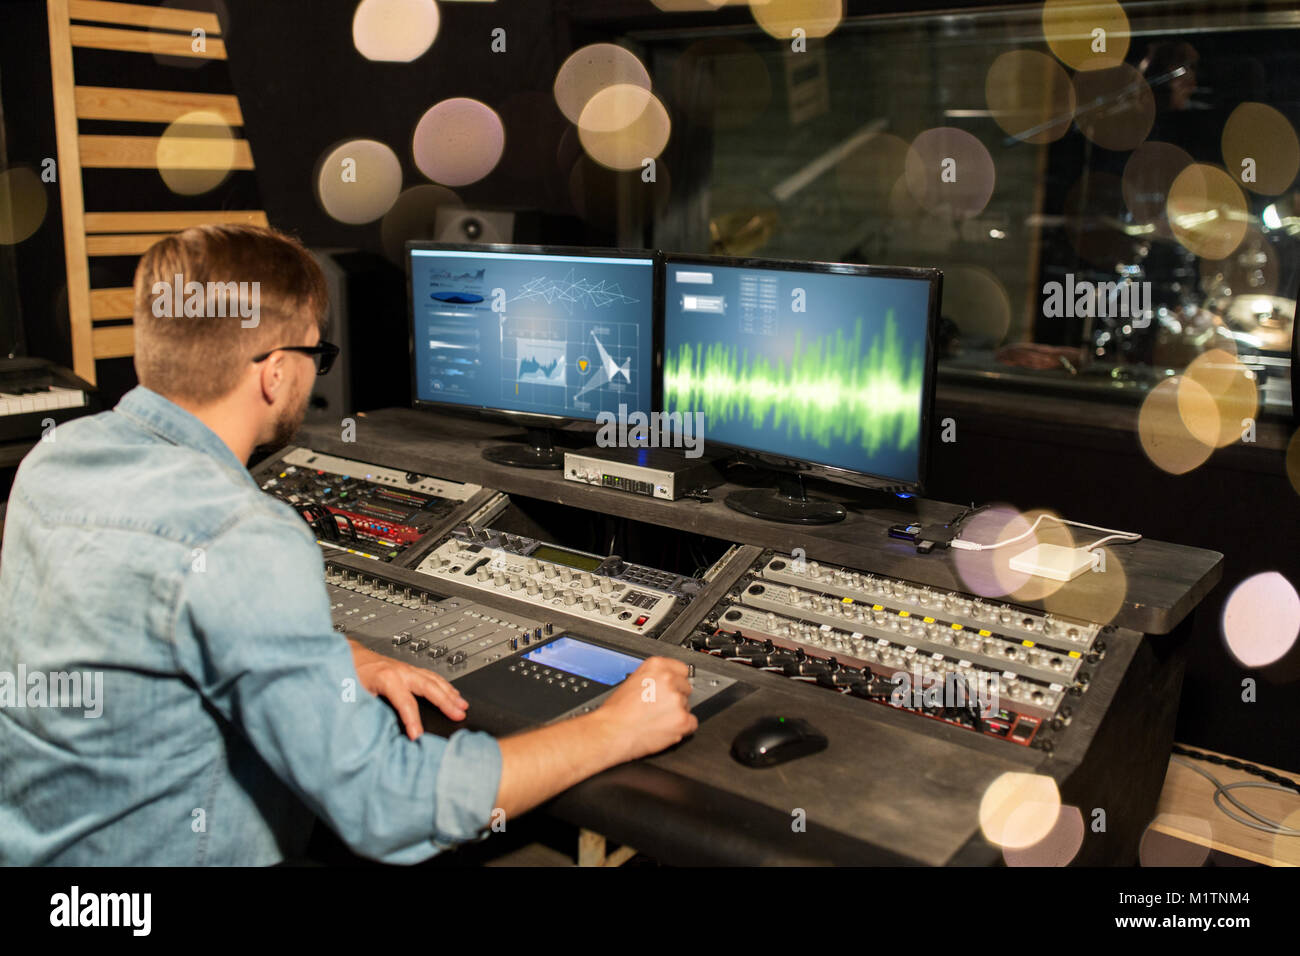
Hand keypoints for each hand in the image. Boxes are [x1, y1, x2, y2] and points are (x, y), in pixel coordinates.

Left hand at [348, 640, 467, 739]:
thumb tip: (378, 731)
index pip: (406, 703)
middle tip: (458, 716)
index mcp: (386, 678)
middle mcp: (400, 671)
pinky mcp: (408, 670)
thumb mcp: (353, 695)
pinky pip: (432, 676)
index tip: (417, 737)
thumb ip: (368, 711)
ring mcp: (406, 668)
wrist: (348, 654)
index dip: (413, 721)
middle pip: (429, 687)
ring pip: (434, 680)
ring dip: (450, 693)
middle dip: (446, 702)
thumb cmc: (348, 673)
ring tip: (462, 706)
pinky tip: (453, 693)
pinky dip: (445, 685)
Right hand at [593, 657, 696, 763]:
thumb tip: (665, 682)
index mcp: (656, 666)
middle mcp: (668, 679)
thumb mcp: (632, 681)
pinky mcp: (682, 720)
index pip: (682, 669)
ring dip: (677, 713)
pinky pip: (692, 723)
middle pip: (685, 688)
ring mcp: (677, 699)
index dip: (676, 681)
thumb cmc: (616, 712)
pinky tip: (666, 728)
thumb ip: (653, 677)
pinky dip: (682, 728)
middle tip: (659, 707)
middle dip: (675, 698)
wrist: (612, 731)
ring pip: (687, 706)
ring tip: (657, 719)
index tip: (672, 687)